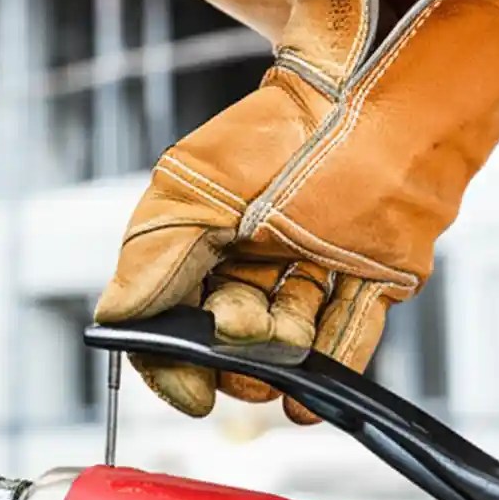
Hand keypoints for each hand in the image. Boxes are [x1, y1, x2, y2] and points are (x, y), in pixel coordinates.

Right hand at [96, 0, 498, 422]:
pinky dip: (328, 373)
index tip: (190, 392)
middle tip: (246, 323)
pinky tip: (309, 400)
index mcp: (202, 238)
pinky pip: (349, 340)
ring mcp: (313, 269)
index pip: (173, 320)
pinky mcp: (371, 278)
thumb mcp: (190, 192)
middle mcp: (253, 258)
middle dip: (235, 345)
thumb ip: (149, 260)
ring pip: (287, 346)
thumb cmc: (280, 131)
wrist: (381, 99)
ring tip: (289, 326)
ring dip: (283, 354)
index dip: (174, 364)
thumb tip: (117, 321)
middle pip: (230, 339)